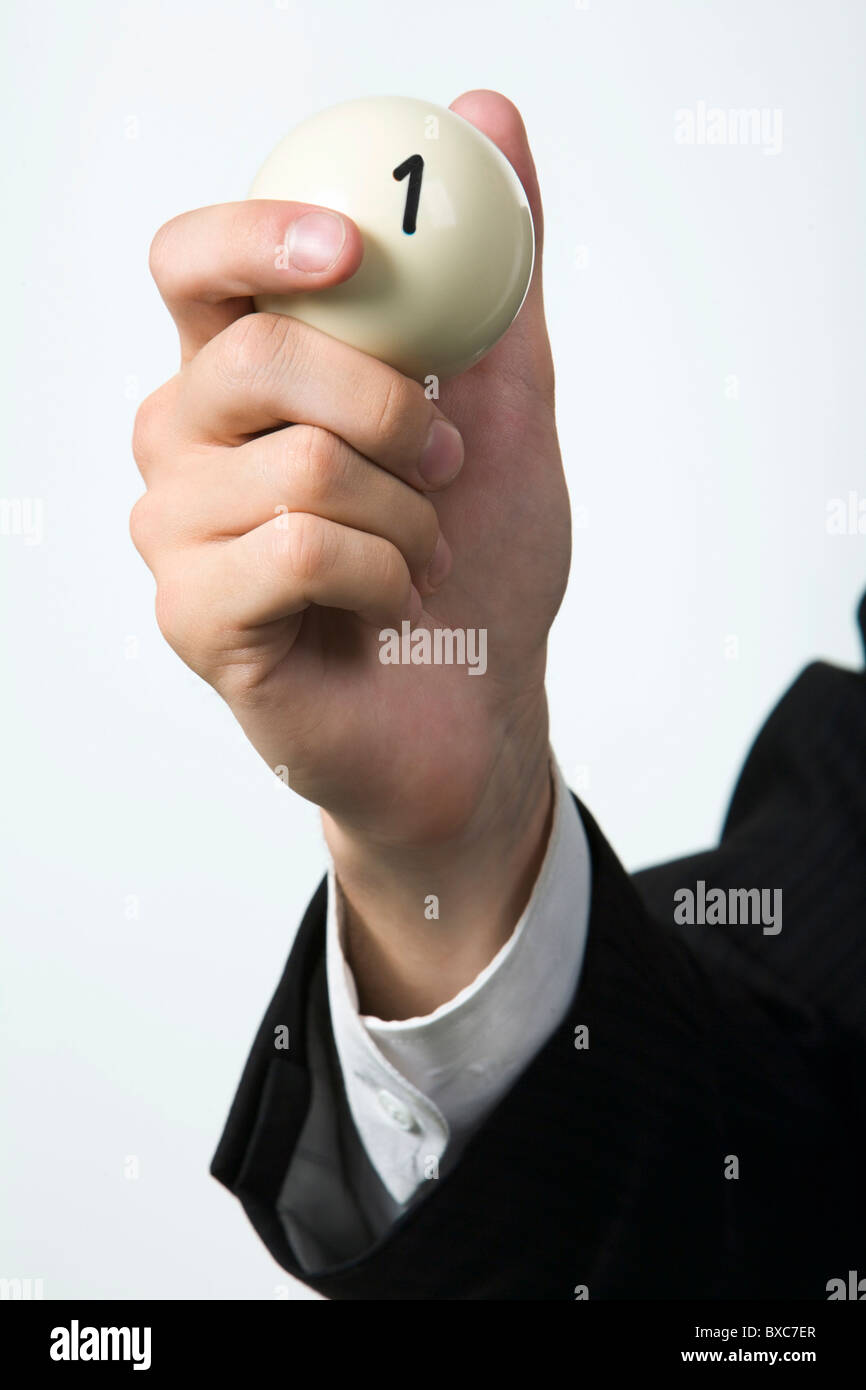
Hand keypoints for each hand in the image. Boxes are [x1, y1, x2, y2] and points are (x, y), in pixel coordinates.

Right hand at [132, 92, 569, 1013]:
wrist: (478, 713)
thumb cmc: (476, 566)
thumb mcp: (503, 405)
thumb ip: (491, 277)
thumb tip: (492, 118)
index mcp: (244, 377)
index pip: (195, 265)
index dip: (259, 237)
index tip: (353, 252)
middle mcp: (187, 444)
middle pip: (256, 357)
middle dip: (392, 410)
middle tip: (443, 464)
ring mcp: (179, 533)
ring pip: (296, 466)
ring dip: (403, 514)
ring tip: (418, 554)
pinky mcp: (193, 617)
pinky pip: (295, 551)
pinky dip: (381, 576)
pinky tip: (388, 606)